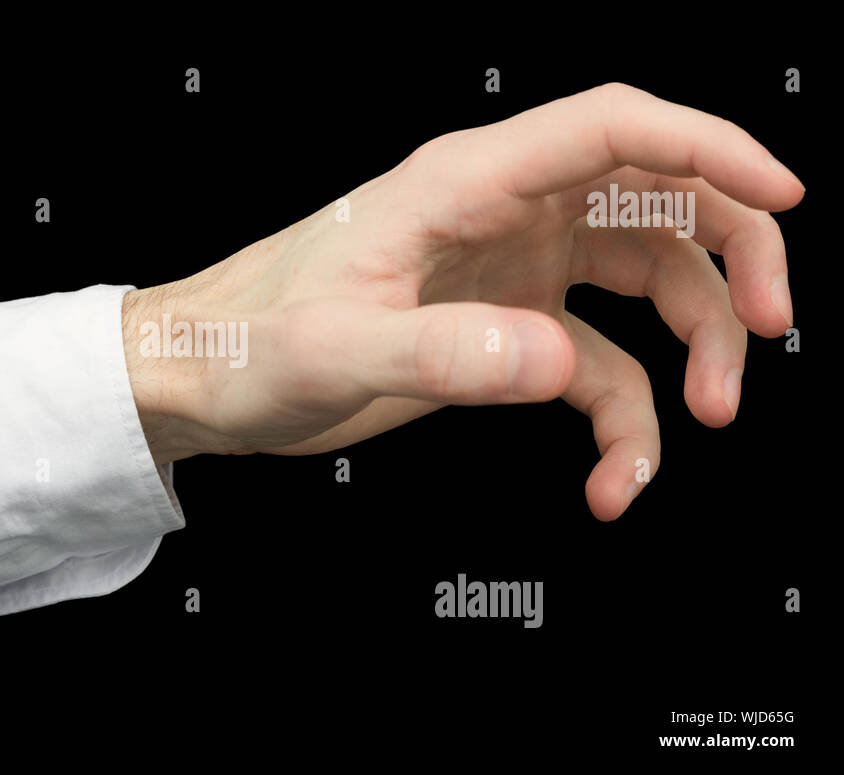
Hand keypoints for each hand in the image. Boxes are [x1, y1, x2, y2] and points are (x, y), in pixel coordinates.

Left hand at [123, 83, 803, 520]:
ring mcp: (508, 271)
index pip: (612, 128)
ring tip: (709, 419)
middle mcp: (502, 214)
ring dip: (695, 346)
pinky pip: (596, 364)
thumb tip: (555, 365)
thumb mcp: (337, 349)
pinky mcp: (501, 330)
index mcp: (465, 183)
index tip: (786, 195)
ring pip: (646, 283)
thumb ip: (444, 354)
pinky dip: (624, 419)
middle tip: (771, 329)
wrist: (206, 374)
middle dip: (731, 255)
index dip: (710, 145)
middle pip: (658, 200)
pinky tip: (612, 479)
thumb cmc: (249, 339)